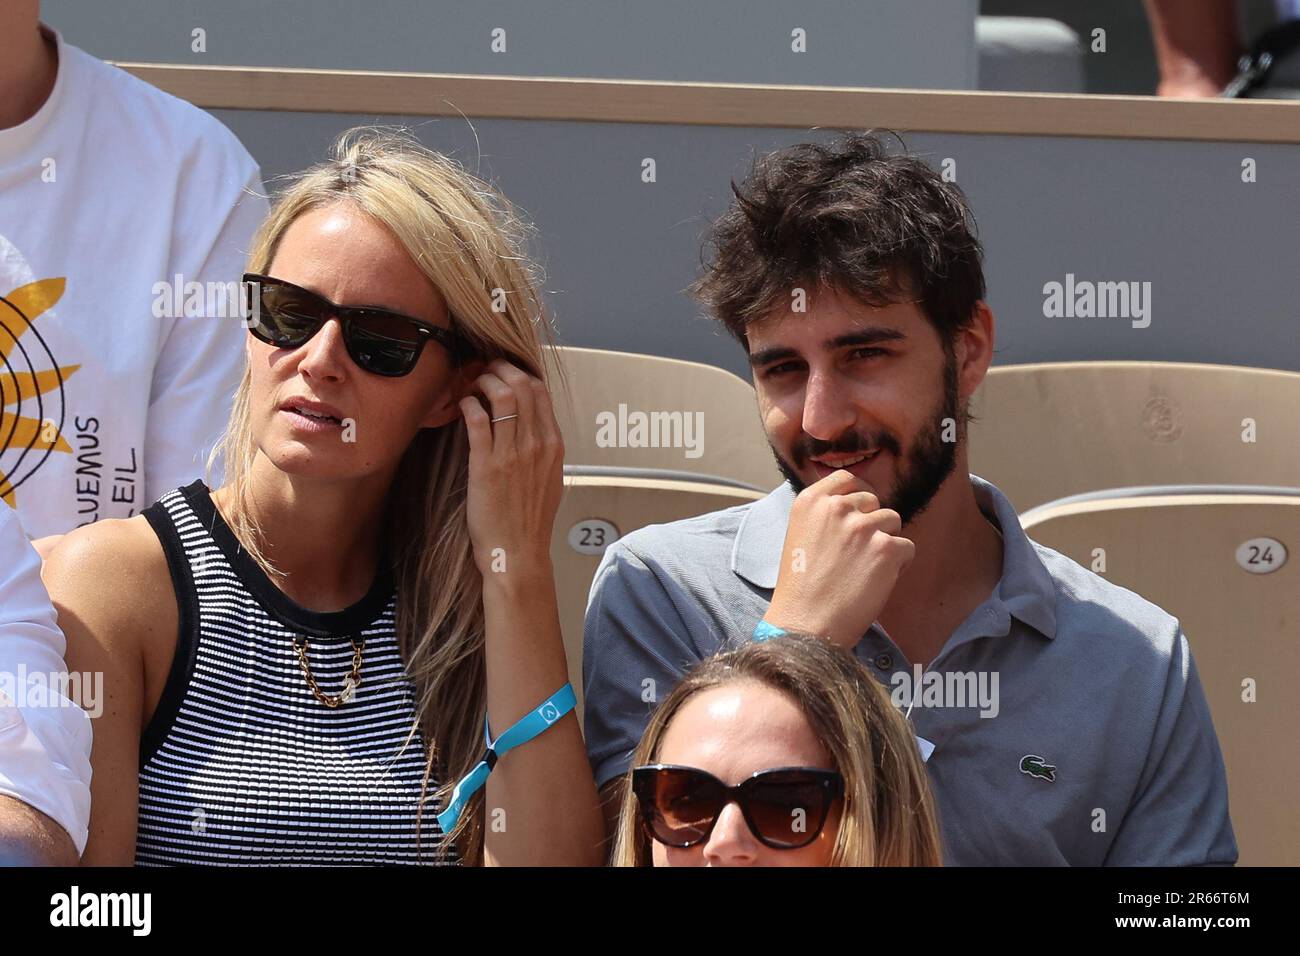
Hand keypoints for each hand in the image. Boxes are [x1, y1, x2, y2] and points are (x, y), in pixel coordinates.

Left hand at [459, 358, 564, 580]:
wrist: (517, 552)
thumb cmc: (529, 520)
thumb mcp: (549, 479)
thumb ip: (543, 450)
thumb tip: (532, 427)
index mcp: (554, 445)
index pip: (541, 391)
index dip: (518, 373)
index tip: (501, 373)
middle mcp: (537, 444)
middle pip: (522, 385)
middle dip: (499, 368)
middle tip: (482, 370)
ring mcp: (513, 454)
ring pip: (501, 395)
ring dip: (481, 381)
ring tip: (470, 384)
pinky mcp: (486, 465)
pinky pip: (478, 419)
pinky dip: (467, 404)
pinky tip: (460, 406)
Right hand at [763, 469, 913, 649]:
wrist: (806, 623)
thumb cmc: (801, 588)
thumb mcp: (800, 536)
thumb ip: (823, 516)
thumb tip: (853, 507)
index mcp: (811, 501)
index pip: (847, 479)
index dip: (858, 494)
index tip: (860, 511)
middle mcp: (837, 507)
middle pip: (873, 501)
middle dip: (872, 522)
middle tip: (858, 553)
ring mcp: (862, 526)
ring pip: (893, 521)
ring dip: (886, 542)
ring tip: (866, 569)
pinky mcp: (886, 548)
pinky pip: (907, 547)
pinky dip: (899, 564)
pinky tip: (877, 581)